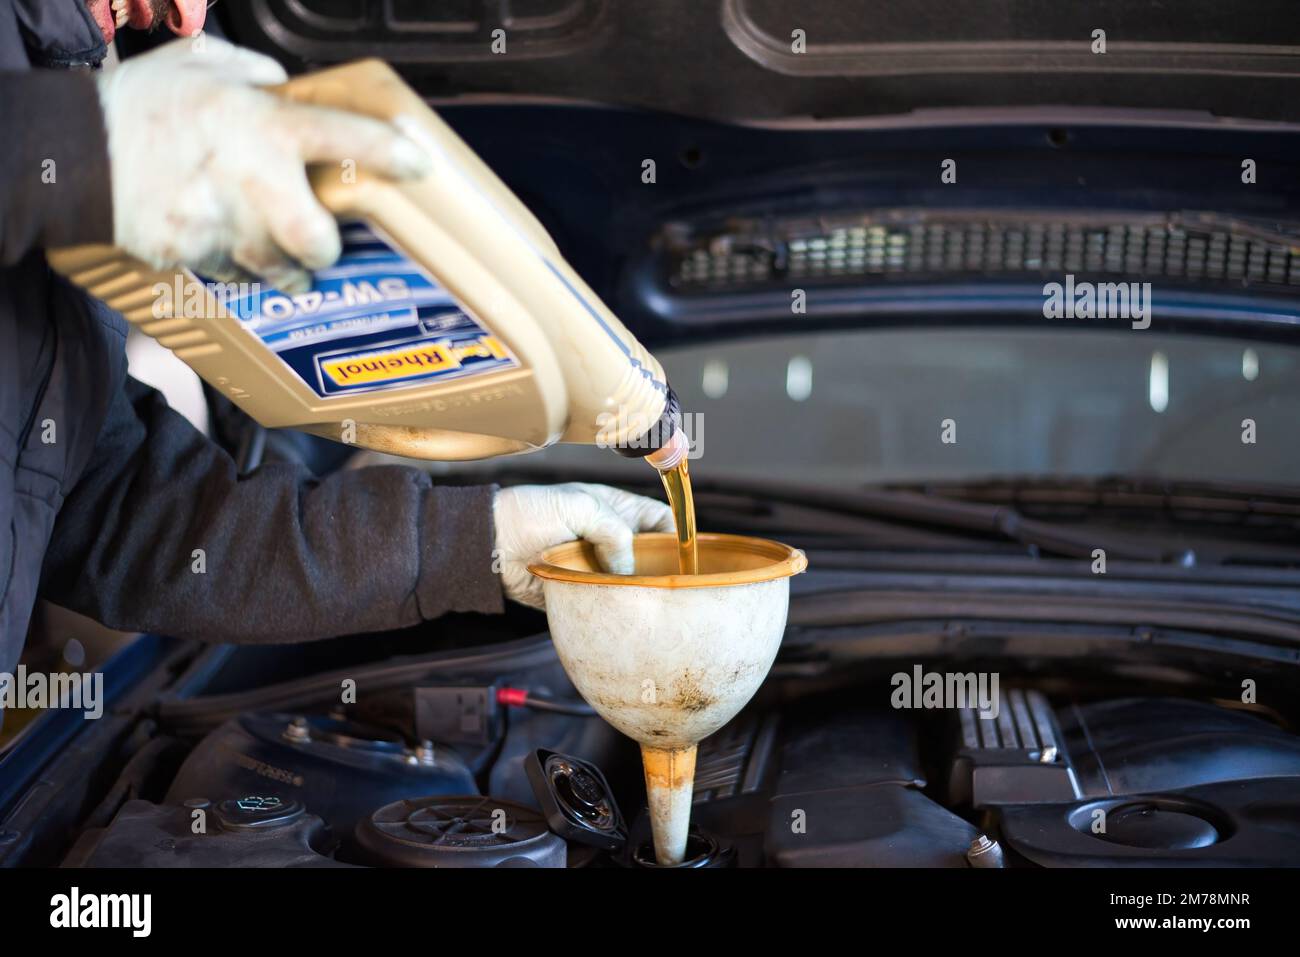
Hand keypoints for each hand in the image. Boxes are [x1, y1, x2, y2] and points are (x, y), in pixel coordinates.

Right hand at [97, 37, 430, 291]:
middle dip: (323, 251)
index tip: (420, 163)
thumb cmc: (139, 104)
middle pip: (316, 239)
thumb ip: (250, 73)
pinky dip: (234, 268)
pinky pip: (232, 273)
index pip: (345, 137)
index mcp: (262, 124)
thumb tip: (283, 82)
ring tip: (283, 263)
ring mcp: (221, 221)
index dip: (390, 152)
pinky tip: (224, 248)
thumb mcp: (199, 64)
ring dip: (284, 270)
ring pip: (276, 268)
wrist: (72, 151)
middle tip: (321, 247)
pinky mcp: (192, 252)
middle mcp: (251, 177)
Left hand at [493, 483, 674, 608]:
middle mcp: (610, 540)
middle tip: (675, 587)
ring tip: (654, 605)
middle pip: (651, 557)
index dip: (678, 535)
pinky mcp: (582, 591)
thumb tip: (630, 568)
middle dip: (664, 571)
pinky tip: (626, 616)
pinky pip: (607, 603)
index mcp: (615, 511)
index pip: (660, 521)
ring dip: (640, 593)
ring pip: (631, 584)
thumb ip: (615, 531)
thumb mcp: (580, 507)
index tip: (690, 556)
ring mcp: (597, 568)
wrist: (490, 544)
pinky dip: (616, 609)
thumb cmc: (531, 513)